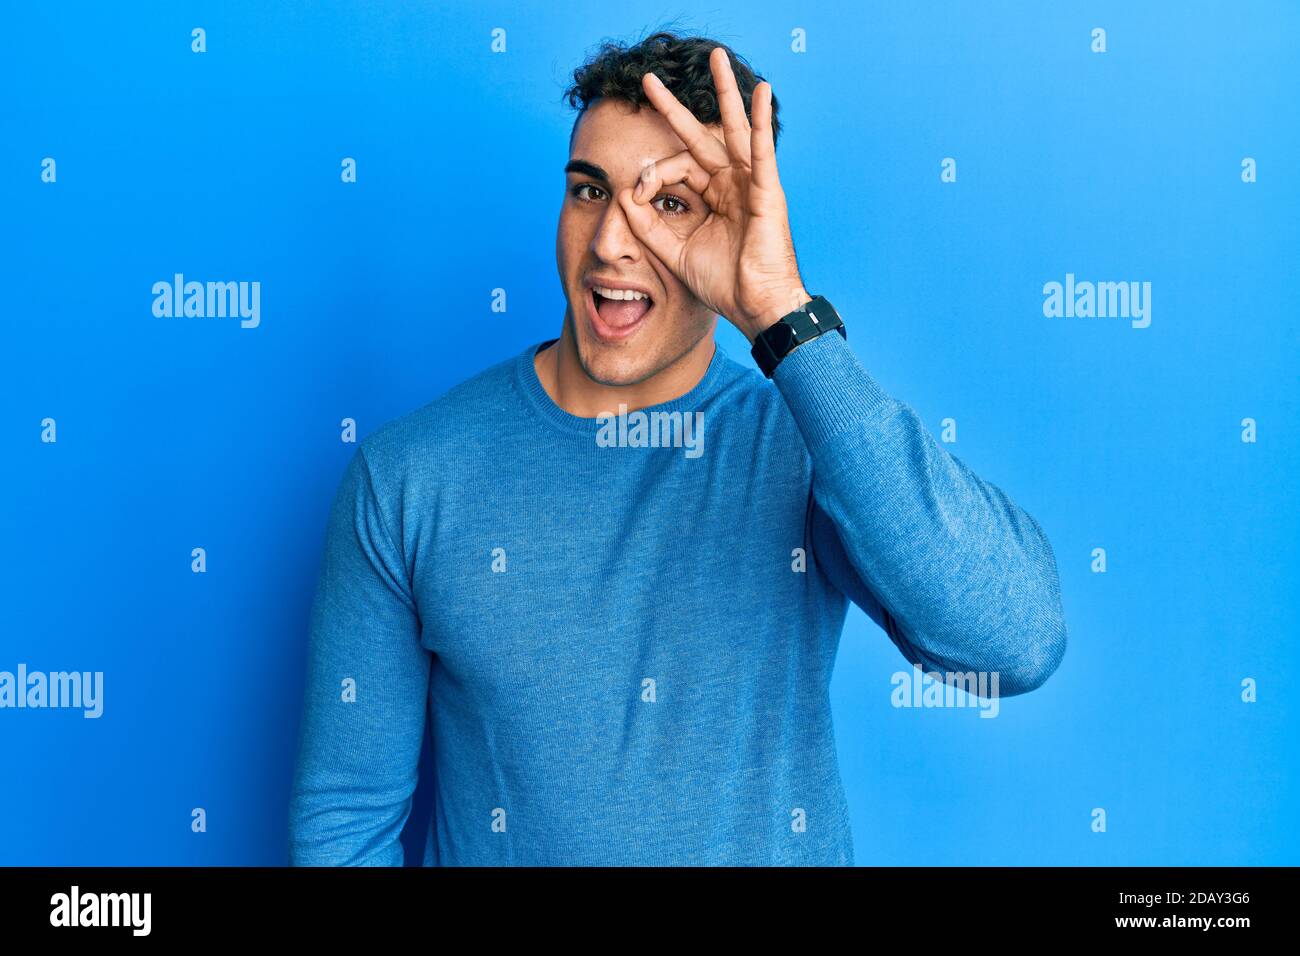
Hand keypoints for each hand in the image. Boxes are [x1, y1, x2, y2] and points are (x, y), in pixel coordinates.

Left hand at [616, 47, 810, 341]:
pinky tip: (760, 92)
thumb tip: (624, 195)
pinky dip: (761, 121)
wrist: (755, 307)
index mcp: (712, 197)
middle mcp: (731, 184)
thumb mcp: (674, 252)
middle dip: (675, 108)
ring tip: (717, 59)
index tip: (637, 194)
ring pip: (734, 130)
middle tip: (649, 79)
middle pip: (700, 136)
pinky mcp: (767, 191)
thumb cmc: (724, 284)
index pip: (676, 168)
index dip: (653, 174)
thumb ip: (648, 226)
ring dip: (726, 93)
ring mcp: (750, 184)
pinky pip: (762, 150)